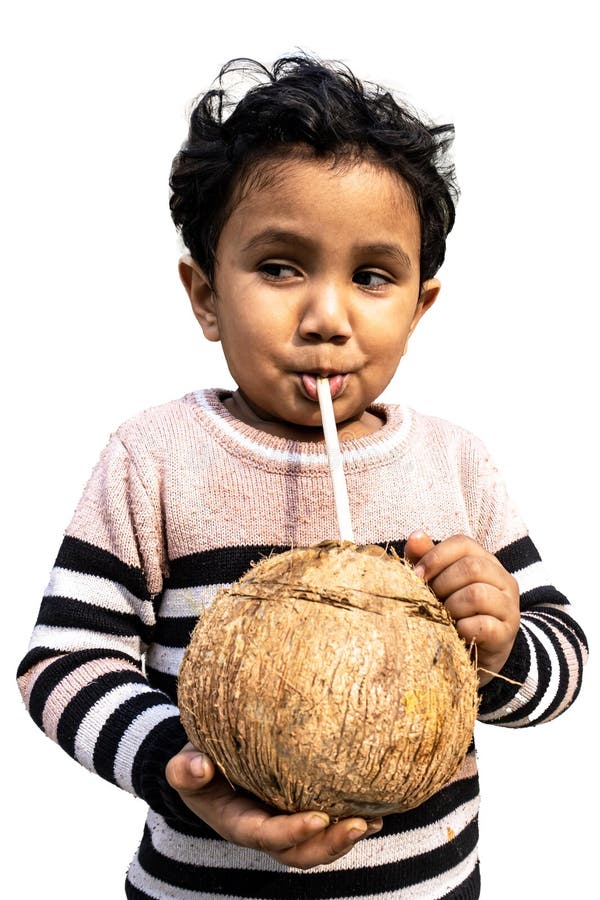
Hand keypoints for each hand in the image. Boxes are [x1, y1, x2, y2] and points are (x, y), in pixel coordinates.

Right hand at [165, 744, 382, 868]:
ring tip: (374, 820)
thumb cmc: (198, 763)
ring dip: (347, 837)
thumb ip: (186, 769)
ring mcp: (286, 823)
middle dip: (331, 844)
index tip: (317, 818)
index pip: (268, 836)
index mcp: (239, 824)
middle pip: (302, 853)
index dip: (293, 832)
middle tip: (359, 824)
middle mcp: (267, 830)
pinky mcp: (301, 809)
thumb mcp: (184, 766)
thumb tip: (199, 765)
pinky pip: (327, 823)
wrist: (206, 764)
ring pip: (319, 844)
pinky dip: (350, 820)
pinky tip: (376, 808)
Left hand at [404, 531, 519, 687]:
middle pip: (472, 567)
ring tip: (443, 618)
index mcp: (485, 561)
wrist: (477, 653)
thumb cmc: (452, 611)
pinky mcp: (507, 634)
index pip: (463, 544)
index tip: (416, 575)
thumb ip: (426, 560)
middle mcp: (503, 579)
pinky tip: (456, 632)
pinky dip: (462, 629)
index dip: (435, 556)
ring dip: (451, 607)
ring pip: (477, 595)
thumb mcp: (437, 584)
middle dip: (442, 584)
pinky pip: (484, 625)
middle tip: (430, 600)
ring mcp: (509, 606)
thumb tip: (416, 536)